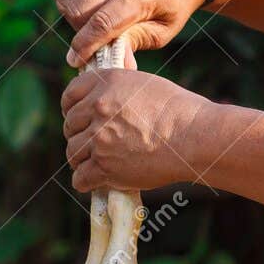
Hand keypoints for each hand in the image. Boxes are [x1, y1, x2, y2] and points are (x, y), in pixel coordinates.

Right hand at [51, 0, 211, 66]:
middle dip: (81, 30)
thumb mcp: (162, 31)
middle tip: (98, 34)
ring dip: (74, 14)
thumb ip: (133, 44)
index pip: (100, 23)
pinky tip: (86, 1)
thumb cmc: (173, 1)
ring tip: (95, 15)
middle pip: (77, 12)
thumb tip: (112, 64)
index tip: (76, 61)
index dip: (84, 47)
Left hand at [62, 69, 212, 192]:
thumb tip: (96, 100)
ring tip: (99, 161)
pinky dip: (86, 181)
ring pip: (72, 152)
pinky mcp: (104, 166)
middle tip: (95, 143)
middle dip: (80, 135)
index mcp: (107, 83)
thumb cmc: (177, 111)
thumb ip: (114, 90)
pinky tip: (96, 179)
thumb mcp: (142, 85)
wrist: (194, 136)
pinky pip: (79, 178)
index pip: (70, 95)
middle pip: (69, 126)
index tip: (77, 117)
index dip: (71, 108)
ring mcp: (99, 138)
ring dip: (82, 159)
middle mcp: (98, 108)